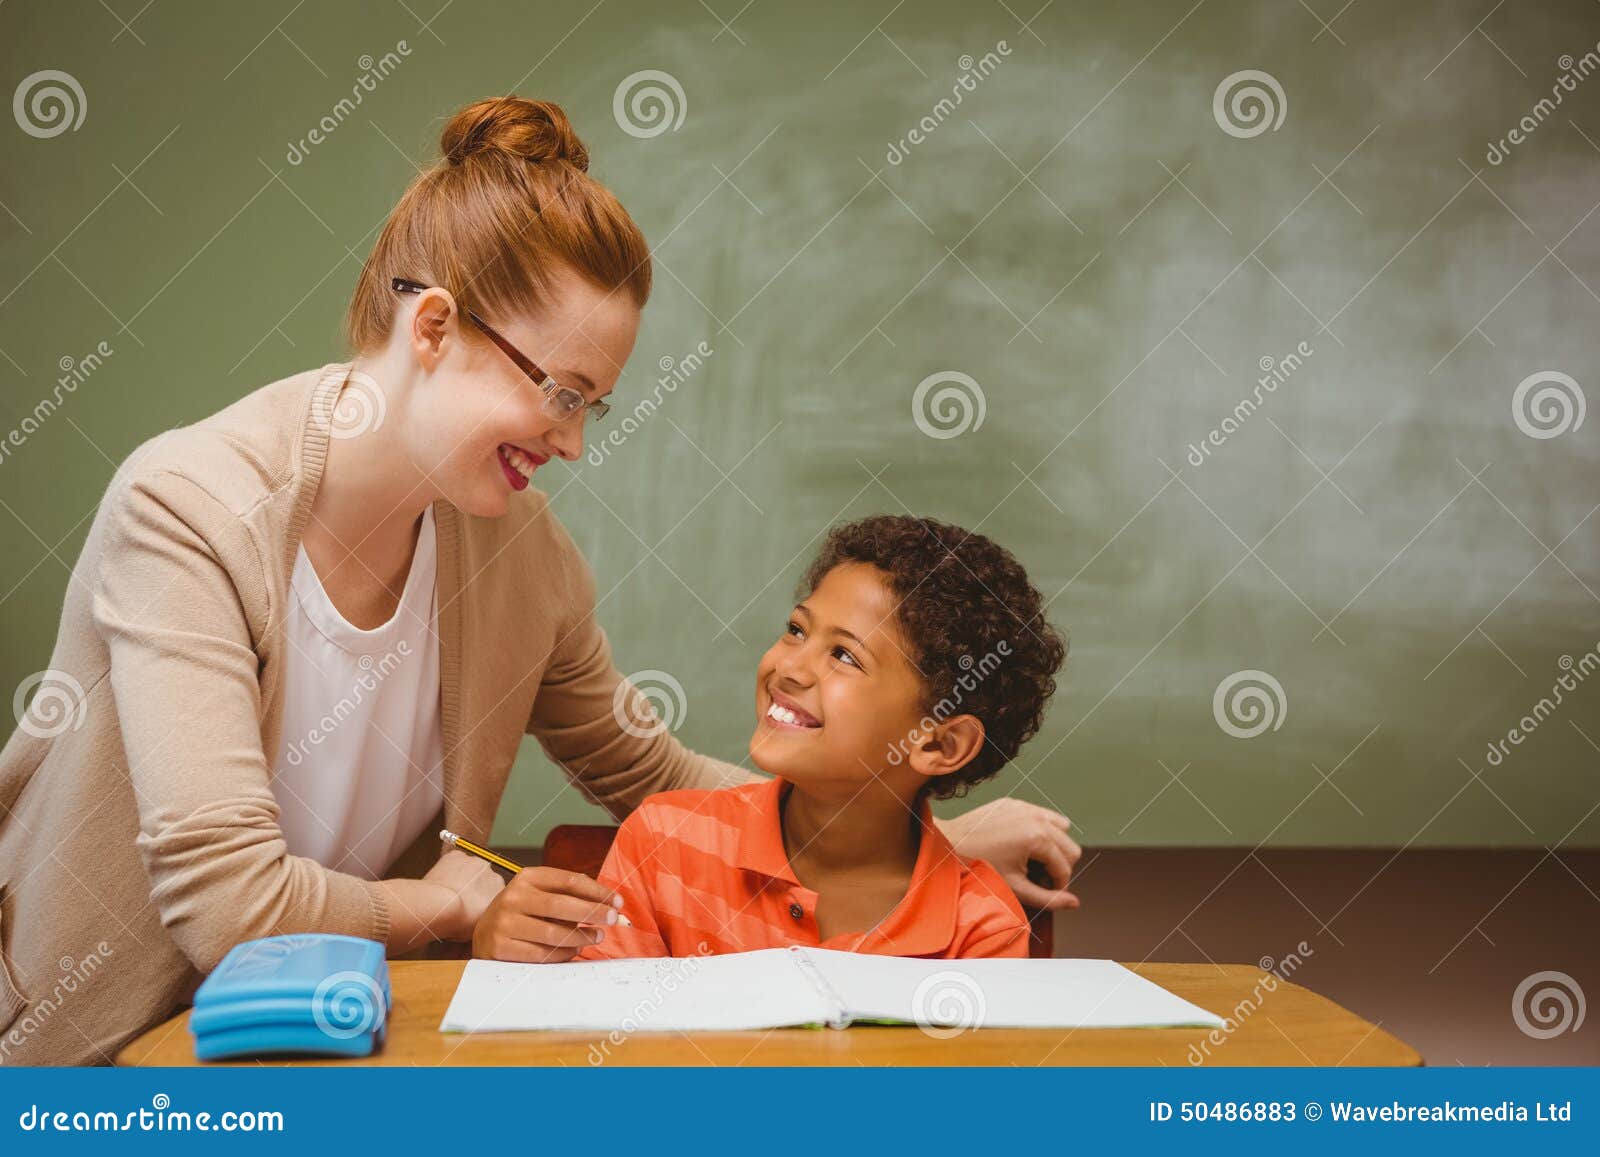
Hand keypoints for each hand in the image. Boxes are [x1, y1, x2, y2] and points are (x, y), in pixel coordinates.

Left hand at [423, 850, 506, 939]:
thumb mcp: (481, 927)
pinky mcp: (457, 855)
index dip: (483, 901)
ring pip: (469, 868)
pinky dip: (449, 868)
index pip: (495, 893)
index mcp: (501, 890)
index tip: (473, 909)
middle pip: (484, 878)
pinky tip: (442, 882)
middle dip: (475, 887)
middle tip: (461, 901)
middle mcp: (491, 872)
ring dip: (463, 877)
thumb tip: (483, 922)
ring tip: (449, 893)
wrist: (439, 907)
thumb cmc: (458, 921)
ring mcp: (474, 861)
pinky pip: (455, 861)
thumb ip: (487, 919)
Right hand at [471, 867, 622, 962]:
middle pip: (562, 904)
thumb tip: (608, 903)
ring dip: (581, 937)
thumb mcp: (540, 895)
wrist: (483, 934)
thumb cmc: (523, 913)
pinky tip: (574, 950)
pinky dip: (563, 954)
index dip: (597, 891)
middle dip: (592, 912)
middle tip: (612, 919)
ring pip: (553, 933)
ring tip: (596, 937)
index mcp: (527, 878)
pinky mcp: (500, 947)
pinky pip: (541, 954)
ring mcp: (504, 923)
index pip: (569, 881)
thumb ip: (569, 896)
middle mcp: (513, 897)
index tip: (617, 901)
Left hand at [941, 798, 1082, 909]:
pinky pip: (1042, 815)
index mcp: (1038, 837)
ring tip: (1034, 862)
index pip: (1065, 866)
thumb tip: (1075, 903)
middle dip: (1059, 867)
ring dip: (1054, 847)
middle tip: (1039, 880)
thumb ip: (1048, 898)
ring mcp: (1025, 806)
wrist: (947, 846)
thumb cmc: (978, 868)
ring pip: (1061, 828)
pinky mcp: (1014, 803)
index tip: (1044, 893)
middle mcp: (1036, 817)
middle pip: (1070, 846)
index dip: (1058, 886)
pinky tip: (1023, 845)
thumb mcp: (1016, 888)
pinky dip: (1040, 830)